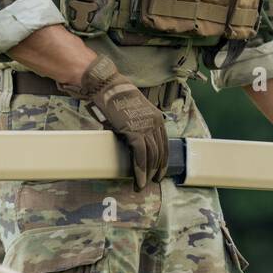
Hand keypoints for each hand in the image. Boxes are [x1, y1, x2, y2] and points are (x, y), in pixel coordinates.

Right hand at [58, 53, 167, 190]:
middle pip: (160, 152)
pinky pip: (140, 154)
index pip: (164, 144)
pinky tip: (139, 178)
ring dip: (148, 173)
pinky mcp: (134, 131)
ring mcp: (146, 127)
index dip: (163, 160)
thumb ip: (137, 128)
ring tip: (143, 184)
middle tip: (153, 181)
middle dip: (157, 169)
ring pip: (152, 156)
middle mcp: (155, 123)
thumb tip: (132, 145)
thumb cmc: (116, 101)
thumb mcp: (132, 115)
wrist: (108, 87)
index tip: (160, 171)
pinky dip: (140, 169)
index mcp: (157, 119)